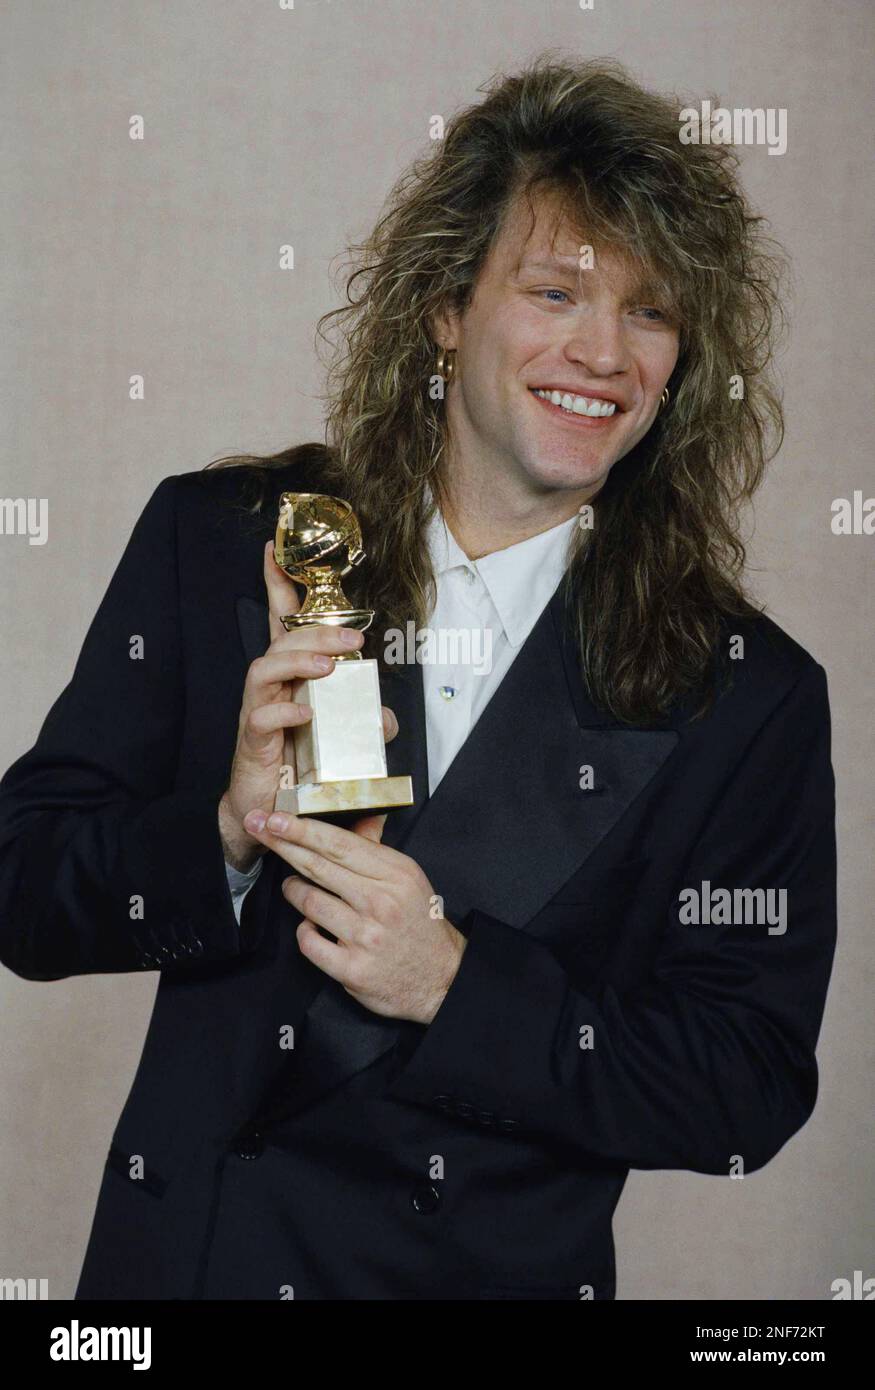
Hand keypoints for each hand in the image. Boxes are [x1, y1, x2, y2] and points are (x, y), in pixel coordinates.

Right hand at [218, 540, 398, 871]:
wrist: (265, 810)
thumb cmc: (297, 764)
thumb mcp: (342, 738)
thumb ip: (365, 724)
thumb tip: (387, 719)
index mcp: (289, 675)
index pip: (281, 622)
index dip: (277, 584)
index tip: (274, 547)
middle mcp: (270, 686)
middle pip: (282, 640)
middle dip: (315, 631)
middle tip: (352, 639)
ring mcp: (257, 711)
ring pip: (265, 670)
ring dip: (298, 661)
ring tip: (329, 666)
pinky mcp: (252, 742)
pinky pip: (261, 718)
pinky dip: (283, 712)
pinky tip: (304, 713)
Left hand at [243, 808, 466, 1024]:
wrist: (442, 977)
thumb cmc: (419, 923)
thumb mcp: (408, 879)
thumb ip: (377, 851)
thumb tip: (362, 816)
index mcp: (395, 874)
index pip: (339, 844)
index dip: (302, 829)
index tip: (275, 818)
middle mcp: (380, 903)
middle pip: (318, 867)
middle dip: (282, 845)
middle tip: (258, 829)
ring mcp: (365, 937)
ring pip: (309, 902)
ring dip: (293, 891)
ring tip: (293, 886)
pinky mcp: (352, 969)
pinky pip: (309, 942)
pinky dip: (304, 931)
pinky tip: (311, 926)